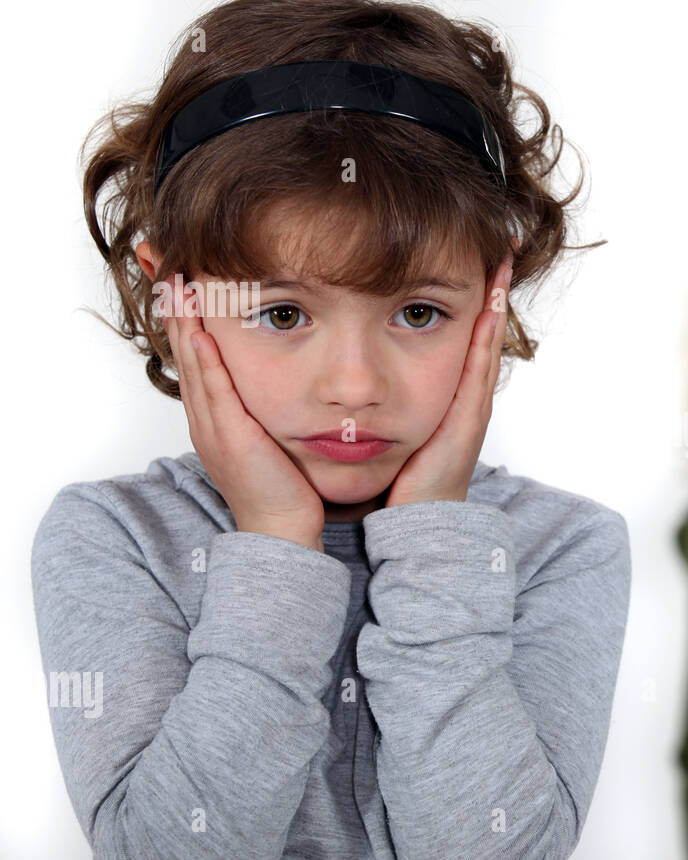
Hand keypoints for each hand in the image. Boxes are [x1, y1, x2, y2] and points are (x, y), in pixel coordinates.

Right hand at [161, 274, 325, 550]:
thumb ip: (267, 402)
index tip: (179, 274)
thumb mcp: (270, 433)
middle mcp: (206, 417)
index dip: (184, 312)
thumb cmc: (284, 485)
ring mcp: (213, 427)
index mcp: (214, 414)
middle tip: (160, 261)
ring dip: (183, 321)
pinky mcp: (230, 438)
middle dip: (174, 305)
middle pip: (183, 349)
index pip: (195, 352)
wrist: (283, 528)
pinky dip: (206, 360)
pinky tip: (201, 331)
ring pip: (193, 364)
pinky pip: (214, 392)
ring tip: (176, 281)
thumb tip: (282, 374)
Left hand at [384, 252, 513, 506]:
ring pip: (484, 347)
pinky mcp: (468, 421)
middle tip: (498, 252)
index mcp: (441, 400)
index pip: (458, 342)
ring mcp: (469, 409)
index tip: (468, 266)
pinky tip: (489, 308)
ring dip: (495, 306)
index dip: (463, 305)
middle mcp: (461, 400)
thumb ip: (371, 406)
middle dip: (489, 296)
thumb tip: (344, 379)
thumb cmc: (398, 487)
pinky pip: (479, 371)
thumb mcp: (383, 435)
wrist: (417, 529)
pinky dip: (487, 339)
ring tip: (500, 266)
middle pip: (479, 337)